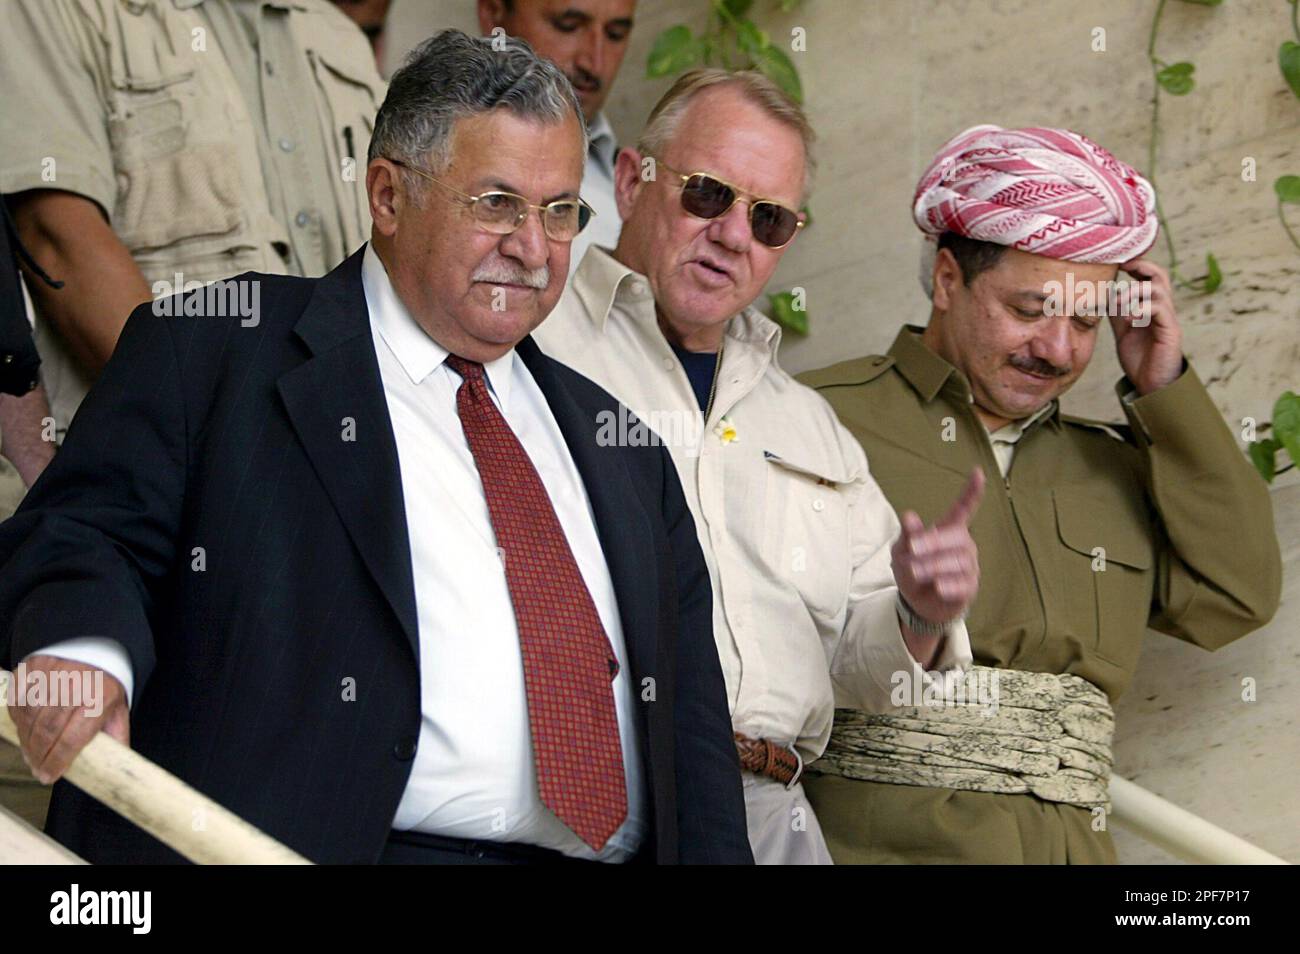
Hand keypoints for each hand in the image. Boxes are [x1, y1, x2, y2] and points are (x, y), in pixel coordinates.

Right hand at [6, 655, 128, 784]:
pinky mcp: (32, 669)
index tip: (48, 776)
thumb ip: (115, 738)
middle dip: (39, 756)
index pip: (72, 738)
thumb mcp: (118, 709)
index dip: (57, 761)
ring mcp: (51, 675)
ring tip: (31, 754)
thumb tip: (112, 769)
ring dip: (26, 740)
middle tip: (37, 769)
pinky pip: (18, 701)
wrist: (94, 647)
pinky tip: (25, 729)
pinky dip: (19, 718)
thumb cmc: (104, 684)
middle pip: (47, 731)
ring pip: (29, 718)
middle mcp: (74, 686)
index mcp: (99, 698)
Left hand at [892, 468, 984, 625]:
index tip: (978, 472)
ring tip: (914, 572)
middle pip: (958, 537)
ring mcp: (969, 567)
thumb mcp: (901, 550)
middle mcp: (963, 545)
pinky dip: (948, 585)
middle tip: (912, 548)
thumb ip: (908, 534)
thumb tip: (909, 515)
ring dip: (933, 566)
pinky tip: (937, 587)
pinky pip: (963, 584)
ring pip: (959, 562)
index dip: (971, 491)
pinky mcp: (969, 588)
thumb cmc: (912, 569)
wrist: (918, 602)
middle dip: (934, 542)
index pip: (963, 508)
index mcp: (948, 530)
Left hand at [1111, 258, 1183, 395]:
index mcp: (1151, 307)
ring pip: (1158, 291)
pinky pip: (1160, 310)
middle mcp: (1163, 309)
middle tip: (1124, 266)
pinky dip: (1142, 309)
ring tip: (1120, 303)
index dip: (1138, 265)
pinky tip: (1129, 318)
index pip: (1150, 277)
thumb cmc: (1138, 357)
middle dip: (1142, 267)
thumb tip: (1104, 295)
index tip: (1120, 261)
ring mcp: (1168, 319)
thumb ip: (1117, 312)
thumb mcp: (1123, 330)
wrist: (1149, 384)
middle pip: (1160, 276)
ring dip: (1135, 292)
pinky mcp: (1170, 332)